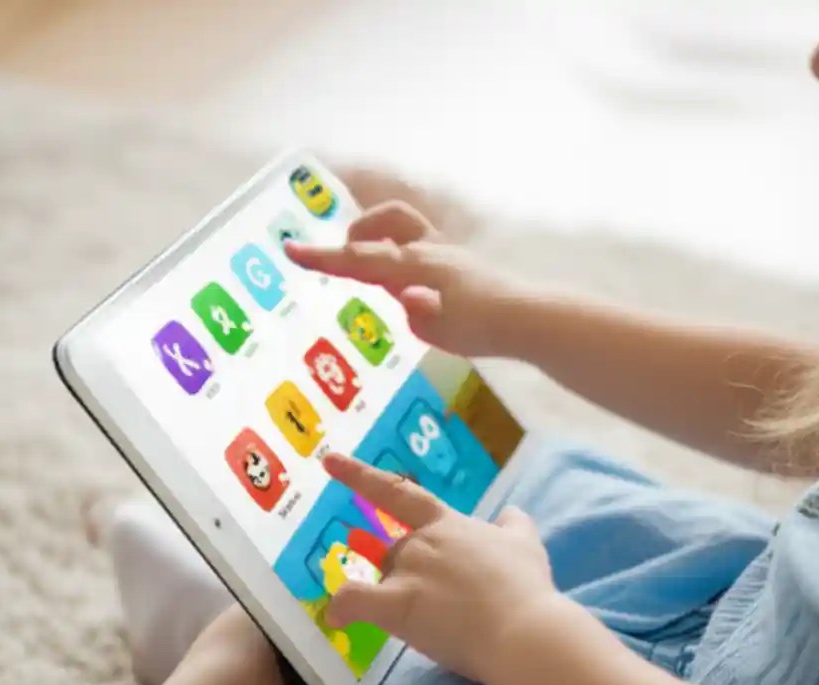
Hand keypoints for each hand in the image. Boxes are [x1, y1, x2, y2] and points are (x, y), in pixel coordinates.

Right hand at [283, 201, 525, 357]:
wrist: (528, 318)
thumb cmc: (484, 326)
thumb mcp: (445, 328)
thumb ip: (420, 311)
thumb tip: (407, 297)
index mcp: (418, 264)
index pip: (362, 258)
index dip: (324, 256)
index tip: (290, 249)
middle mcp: (430, 250)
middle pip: (389, 221)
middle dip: (360, 232)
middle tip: (343, 256)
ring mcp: (446, 253)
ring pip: (406, 228)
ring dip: (381, 237)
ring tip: (369, 267)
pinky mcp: (458, 264)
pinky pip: (419, 245)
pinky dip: (402, 256)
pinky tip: (403, 287)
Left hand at [321, 453, 559, 683]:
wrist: (521, 629)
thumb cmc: (525, 584)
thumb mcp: (525, 542)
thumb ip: (513, 524)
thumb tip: (510, 512)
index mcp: (448, 524)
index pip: (399, 493)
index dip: (361, 476)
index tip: (330, 460)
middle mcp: (421, 542)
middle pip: (393, 551)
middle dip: (408, 577)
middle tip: (437, 602)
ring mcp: (407, 572)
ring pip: (380, 578)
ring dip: (394, 596)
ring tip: (423, 620)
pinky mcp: (398, 606)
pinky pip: (356, 601)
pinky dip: (344, 607)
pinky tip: (340, 617)